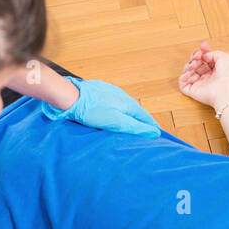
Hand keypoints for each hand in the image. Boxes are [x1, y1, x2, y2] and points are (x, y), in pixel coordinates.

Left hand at [40, 78, 160, 136]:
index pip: (146, 117)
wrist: (70, 96)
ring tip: (132, 126)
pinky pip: (114, 104)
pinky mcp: (101, 93)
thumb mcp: (115, 122)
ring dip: (131, 117)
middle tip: (147, 133)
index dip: (152, 127)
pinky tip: (115, 116)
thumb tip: (154, 132)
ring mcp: (111, 93)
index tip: (158, 136)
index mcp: (128, 103)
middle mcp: (122, 96)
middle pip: (137, 112)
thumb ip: (134, 127)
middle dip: (142, 122)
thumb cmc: (91, 110)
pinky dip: (119, 112)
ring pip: (125, 107)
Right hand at [178, 41, 228, 109]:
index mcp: (216, 69)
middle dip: (195, 56)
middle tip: (198, 56)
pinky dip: (183, 76)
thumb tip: (204, 56)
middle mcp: (208, 76)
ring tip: (194, 65)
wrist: (227, 89)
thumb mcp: (224, 56)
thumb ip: (212, 53)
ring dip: (189, 64)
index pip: (206, 59)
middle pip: (196, 63)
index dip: (203, 51)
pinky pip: (183, 83)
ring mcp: (200, 84)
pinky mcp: (193, 91)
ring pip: (188, 72)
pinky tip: (189, 72)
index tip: (202, 45)